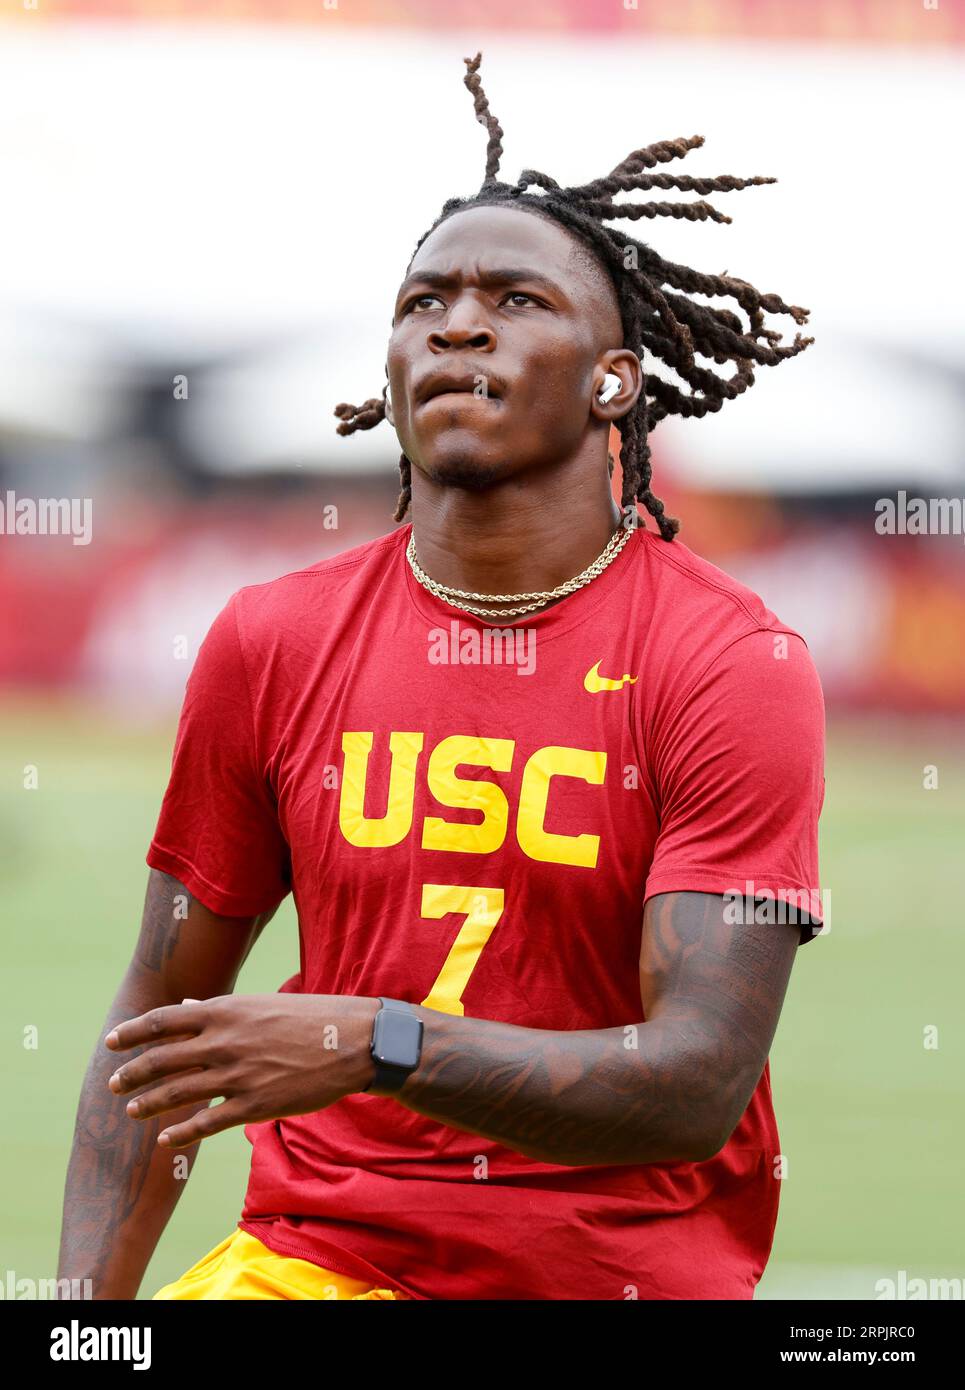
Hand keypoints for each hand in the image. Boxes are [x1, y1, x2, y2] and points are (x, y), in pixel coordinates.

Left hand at [105, 993, 378, 1147]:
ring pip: (178, 1092)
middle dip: (131, 1073)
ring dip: (148, 1103)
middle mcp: (224, 1042)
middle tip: (113, 1083)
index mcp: (225, 1011)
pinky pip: (206, 1122)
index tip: (112, 1042)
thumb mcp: (262, 1004)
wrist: (351, 1043)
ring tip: (131, 1110)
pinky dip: (181, 1132)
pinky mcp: (254, 1105)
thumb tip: (185, 1007)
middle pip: (161, 1059)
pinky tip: (166, 1139)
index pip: (164, 1021)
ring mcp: (238, 1075)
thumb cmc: (309, 1019)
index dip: (133, 1033)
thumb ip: (220, 1010)